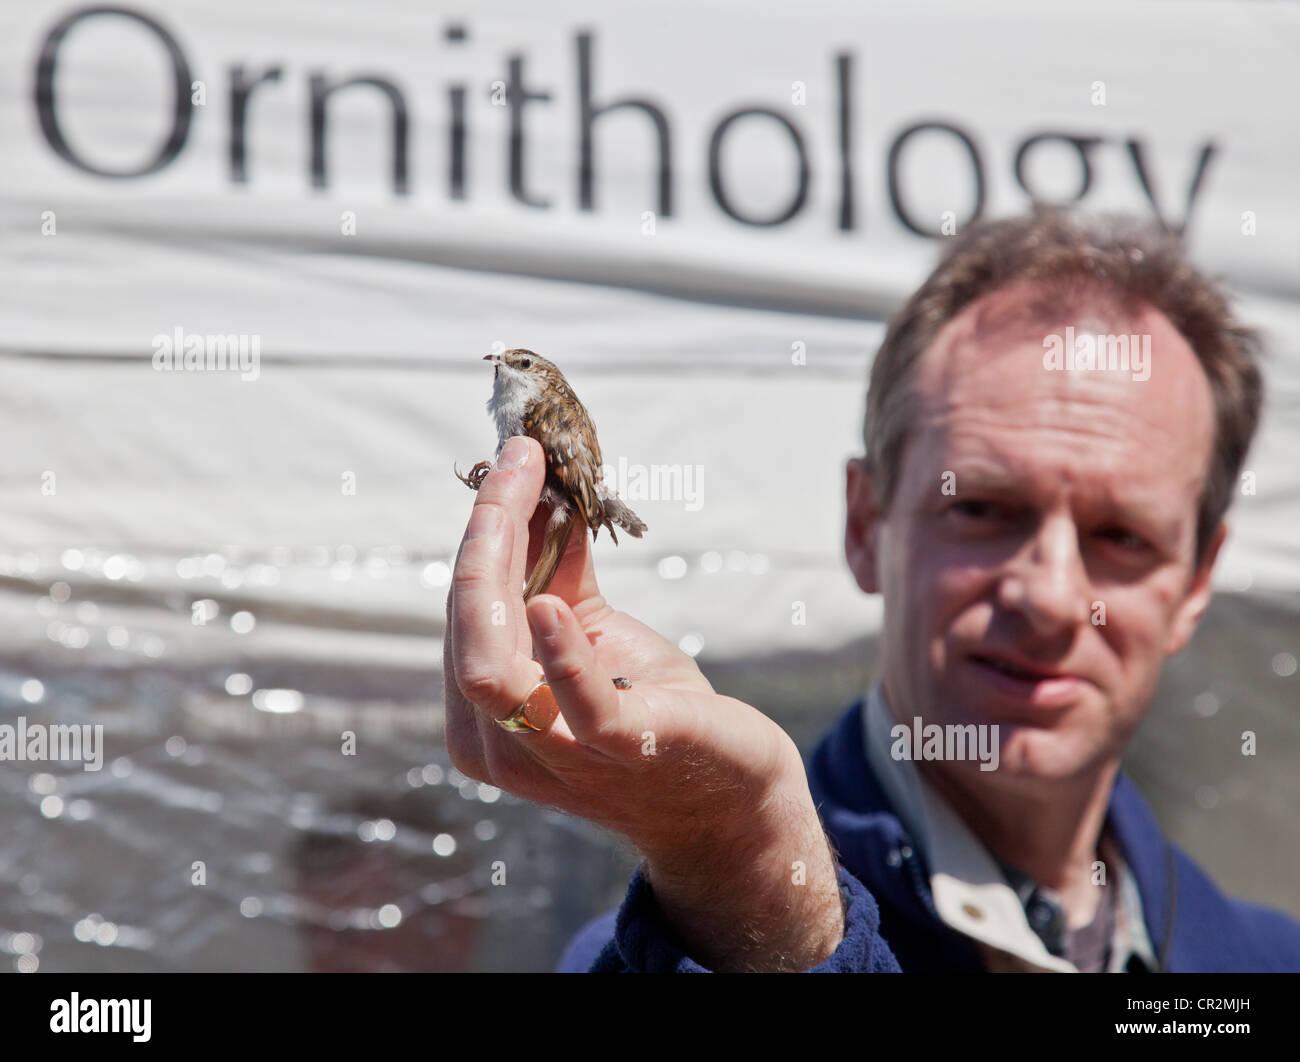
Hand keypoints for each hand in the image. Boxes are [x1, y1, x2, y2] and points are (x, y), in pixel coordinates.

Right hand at [443, 436, 844, 970]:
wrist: (724, 799)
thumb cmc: (653, 709)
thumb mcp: (594, 631)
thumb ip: (557, 573)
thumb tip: (541, 485)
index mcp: (481, 713)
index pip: (463, 608)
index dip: (483, 529)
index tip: (514, 458)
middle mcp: (497, 744)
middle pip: (466, 627)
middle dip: (488, 532)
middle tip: (524, 456)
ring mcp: (553, 759)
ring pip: (490, 666)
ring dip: (502, 567)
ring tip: (532, 490)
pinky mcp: (621, 754)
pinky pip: (577, 708)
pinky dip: (562, 655)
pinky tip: (554, 607)